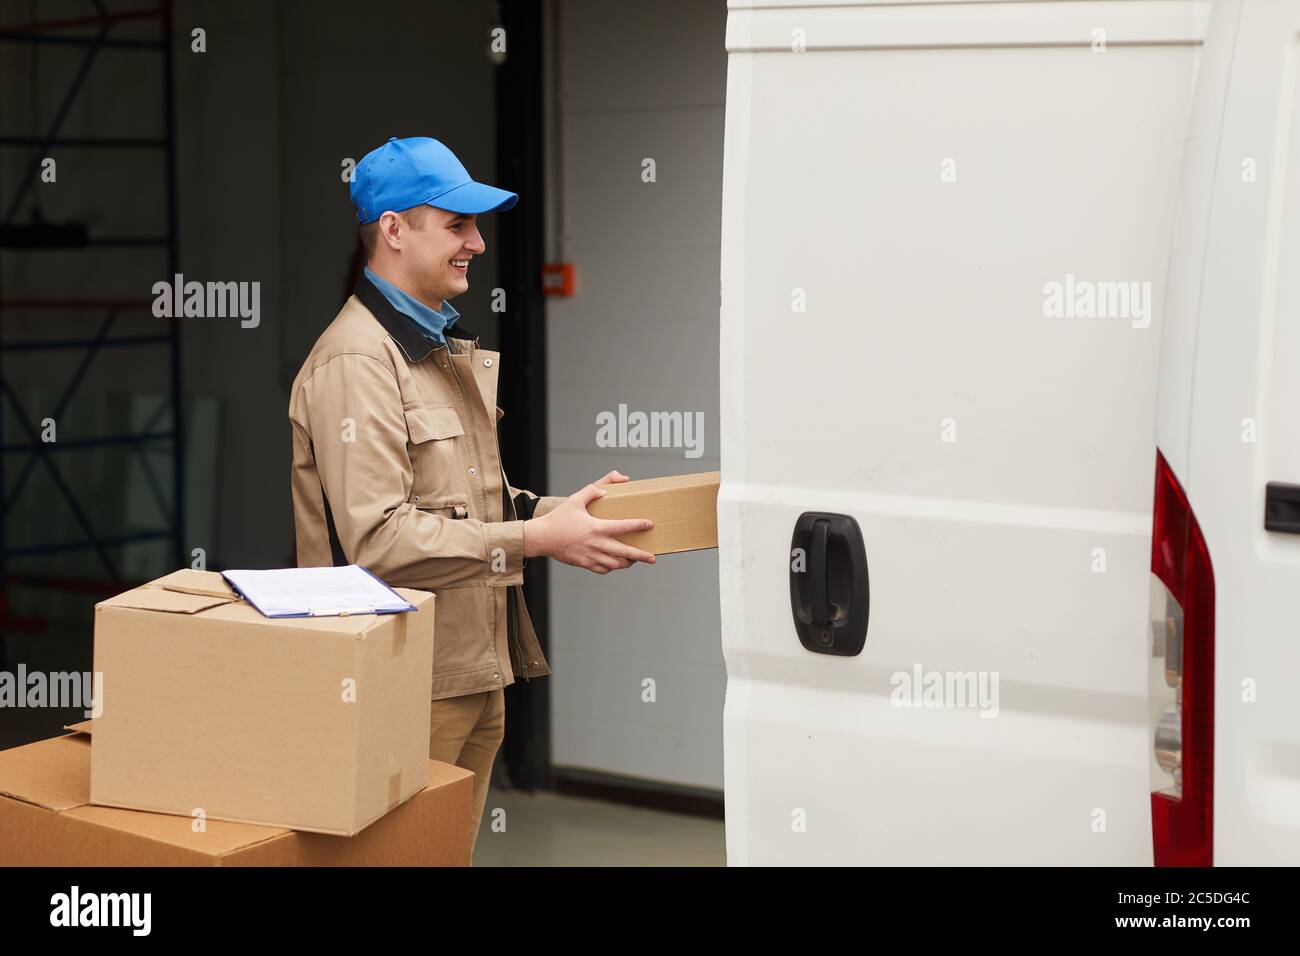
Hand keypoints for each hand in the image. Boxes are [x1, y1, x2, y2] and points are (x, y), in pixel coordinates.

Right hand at [523, 472, 655, 572]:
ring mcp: (591, 556)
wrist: (541, 538)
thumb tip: (606, 490)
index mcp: (596, 528)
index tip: (650, 524)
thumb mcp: (574, 500)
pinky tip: (615, 563)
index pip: (623, 526)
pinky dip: (612, 567)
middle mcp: (596, 544)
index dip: (638, 525)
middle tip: (652, 558)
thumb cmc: (558, 519)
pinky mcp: (584, 564)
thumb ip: (591, 491)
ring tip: (635, 560)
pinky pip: (603, 569)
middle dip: (641, 556)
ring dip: (627, 563)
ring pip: (615, 564)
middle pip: (624, 552)